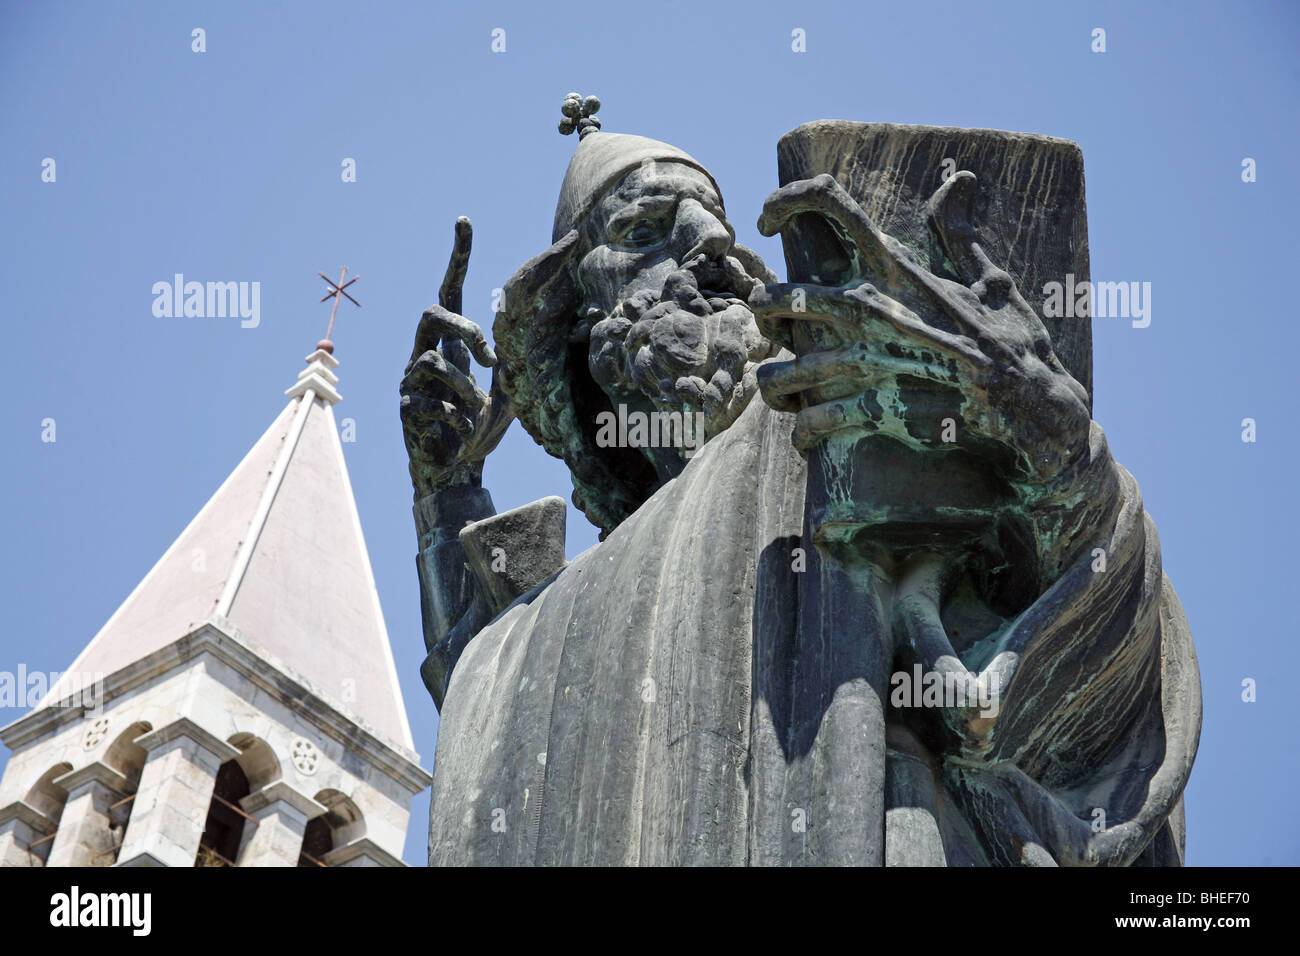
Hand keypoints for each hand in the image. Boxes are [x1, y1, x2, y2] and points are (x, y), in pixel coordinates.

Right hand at [400, 218, 513, 497]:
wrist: (457, 470)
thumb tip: (546, 329)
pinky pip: (429, 400)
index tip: (465, 222)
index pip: (451, 291)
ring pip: (435, 360)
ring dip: (468, 390)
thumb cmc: (481, 426)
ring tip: (480, 414)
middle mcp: (427, 352)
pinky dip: (455, 419)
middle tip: (490, 355)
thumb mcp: (510, 390)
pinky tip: (460, 433)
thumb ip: (516, 361)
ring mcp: (411, 379)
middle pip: (433, 312)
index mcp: (452, 343)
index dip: (458, 258)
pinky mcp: (405, 407)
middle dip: (463, 327)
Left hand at [749, 172, 1089, 484]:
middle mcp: (880, 309)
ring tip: (778, 391)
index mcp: (901, 270)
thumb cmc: (1013, 343)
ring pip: (789, 371)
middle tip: (767, 321)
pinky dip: (804, 430)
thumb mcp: (991, 281)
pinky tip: (805, 435)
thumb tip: (957, 179)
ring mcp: (878, 361)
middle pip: (787, 296)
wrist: (1037, 410)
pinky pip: (818, 420)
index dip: (789, 200)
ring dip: (774, 383)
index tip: (768, 217)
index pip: (835, 207)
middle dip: (763, 308)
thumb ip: (958, 233)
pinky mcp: (883, 409)